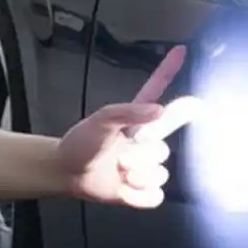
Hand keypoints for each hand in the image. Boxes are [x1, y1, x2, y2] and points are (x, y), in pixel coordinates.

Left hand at [56, 45, 199, 207]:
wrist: (66, 172)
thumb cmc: (80, 142)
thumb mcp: (100, 122)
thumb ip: (128, 112)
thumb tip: (159, 110)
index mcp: (136, 120)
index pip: (156, 91)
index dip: (168, 70)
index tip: (180, 50)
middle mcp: (145, 142)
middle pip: (164, 150)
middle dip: (140, 157)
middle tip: (118, 158)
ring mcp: (146, 167)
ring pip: (161, 175)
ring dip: (138, 177)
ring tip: (117, 172)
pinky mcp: (142, 191)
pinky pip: (156, 197)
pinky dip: (139, 197)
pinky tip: (124, 189)